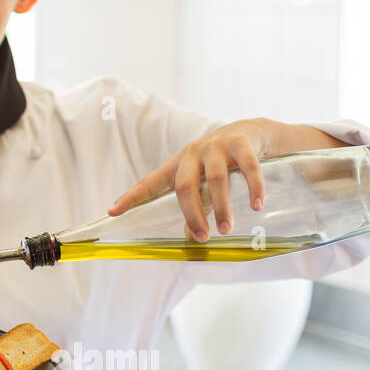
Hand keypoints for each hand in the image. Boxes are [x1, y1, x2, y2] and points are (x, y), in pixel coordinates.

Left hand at [107, 119, 271, 241]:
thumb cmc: (219, 164)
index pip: (150, 183)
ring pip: (216, 180)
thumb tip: (191, 237)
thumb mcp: (202, 181)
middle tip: (202, 237)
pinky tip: (257, 206)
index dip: (131, 197)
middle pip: (185, 186)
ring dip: (222, 207)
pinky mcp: (241, 144)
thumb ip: (196, 205)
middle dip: (192, 214)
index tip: (113, 212)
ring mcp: (216, 147)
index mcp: (176, 165)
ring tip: (227, 229)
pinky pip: (247, 168)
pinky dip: (253, 188)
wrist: (250, 132)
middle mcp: (192, 153)